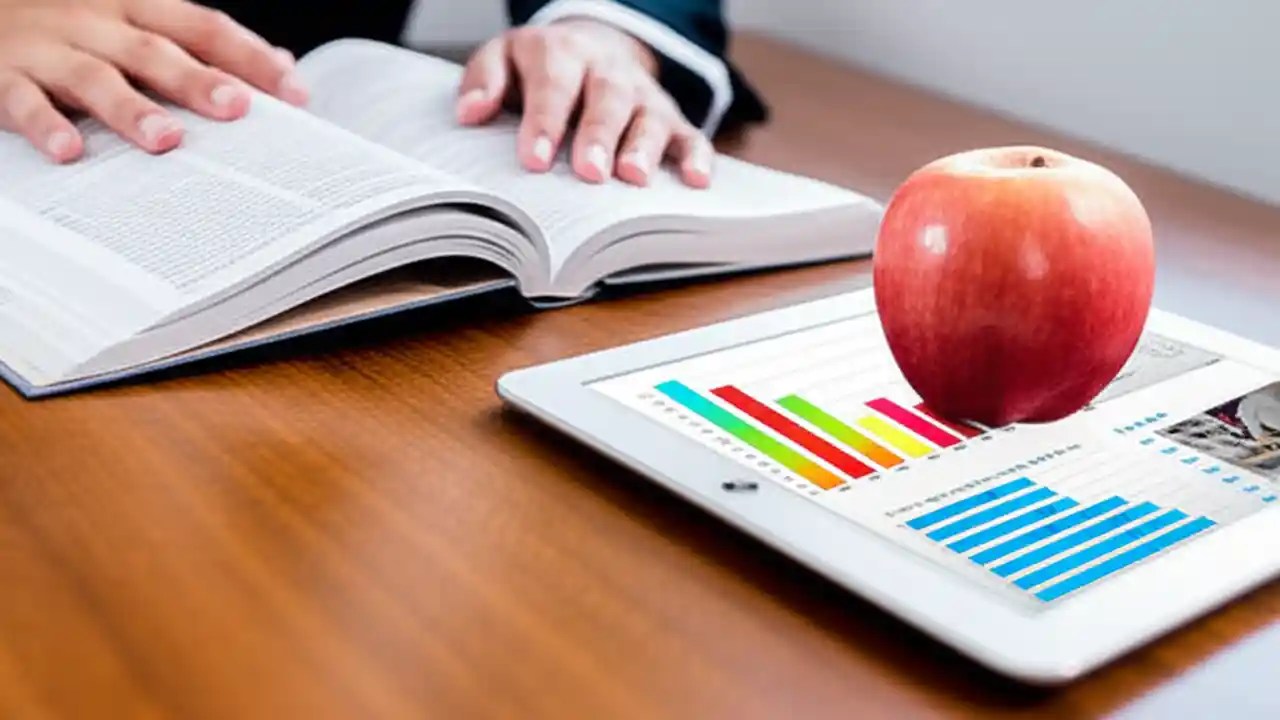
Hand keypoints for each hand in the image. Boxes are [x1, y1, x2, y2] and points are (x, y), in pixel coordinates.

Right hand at [0, 0, 307, 162]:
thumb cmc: (69, 24)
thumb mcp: (135, 21)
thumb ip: (204, 46)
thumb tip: (283, 65)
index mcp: (135, 8)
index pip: (204, 27)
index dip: (250, 56)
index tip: (295, 94)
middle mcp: (96, 23)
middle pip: (154, 50)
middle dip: (197, 79)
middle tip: (236, 108)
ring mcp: (48, 48)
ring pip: (94, 76)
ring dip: (131, 108)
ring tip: (166, 139)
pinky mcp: (2, 75)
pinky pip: (23, 100)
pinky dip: (46, 125)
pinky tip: (70, 151)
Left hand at [456, 20, 712, 188]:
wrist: (594, 47)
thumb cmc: (542, 68)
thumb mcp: (504, 58)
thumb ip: (484, 79)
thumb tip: (471, 112)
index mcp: (563, 54)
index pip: (554, 84)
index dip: (544, 121)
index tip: (533, 159)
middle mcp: (608, 72)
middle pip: (608, 99)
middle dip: (599, 136)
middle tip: (589, 172)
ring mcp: (644, 96)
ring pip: (650, 117)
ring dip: (644, 147)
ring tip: (633, 178)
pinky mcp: (670, 118)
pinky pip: (690, 134)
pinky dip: (697, 156)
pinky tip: (696, 180)